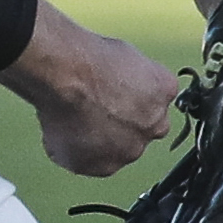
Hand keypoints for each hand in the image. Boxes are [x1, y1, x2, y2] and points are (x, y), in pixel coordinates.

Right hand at [0, 0, 179, 177]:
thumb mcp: (125, 56)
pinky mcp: (98, 166)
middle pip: (138, 131)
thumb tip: (118, 84)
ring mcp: (127, 151)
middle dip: (120, 124)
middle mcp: (154, 126)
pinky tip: (59, 127)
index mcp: (163, 90)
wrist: (66, 75)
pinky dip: (70, 149)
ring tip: (71, 115)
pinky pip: (84, 161)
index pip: (154, 103)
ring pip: (112, 150)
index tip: (113, 96)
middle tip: (92, 107)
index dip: (131, 100)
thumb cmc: (87, 56)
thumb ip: (132, 80)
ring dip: (97, 139)